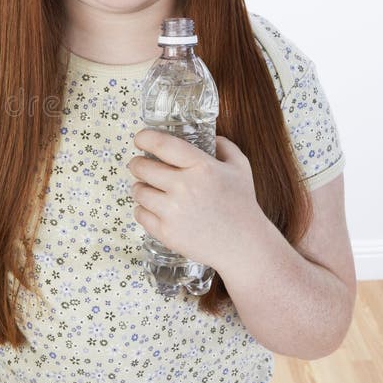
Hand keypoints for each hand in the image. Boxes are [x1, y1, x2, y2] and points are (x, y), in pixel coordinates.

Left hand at [127, 130, 263, 270]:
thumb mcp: (240, 167)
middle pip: (143, 167)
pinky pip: (140, 214)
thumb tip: (210, 137)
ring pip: (138, 191)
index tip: (141, 139)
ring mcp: (173, 211)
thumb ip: (225, 146)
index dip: (145, 138)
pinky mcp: (166, 232)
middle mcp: (184, 187)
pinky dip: (143, 209)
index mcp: (201, 166)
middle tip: (140, 165)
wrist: (244, 245)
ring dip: (140, 187)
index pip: (162, 144)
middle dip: (138, 164)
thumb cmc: (242, 205)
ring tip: (148, 188)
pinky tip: (153, 208)